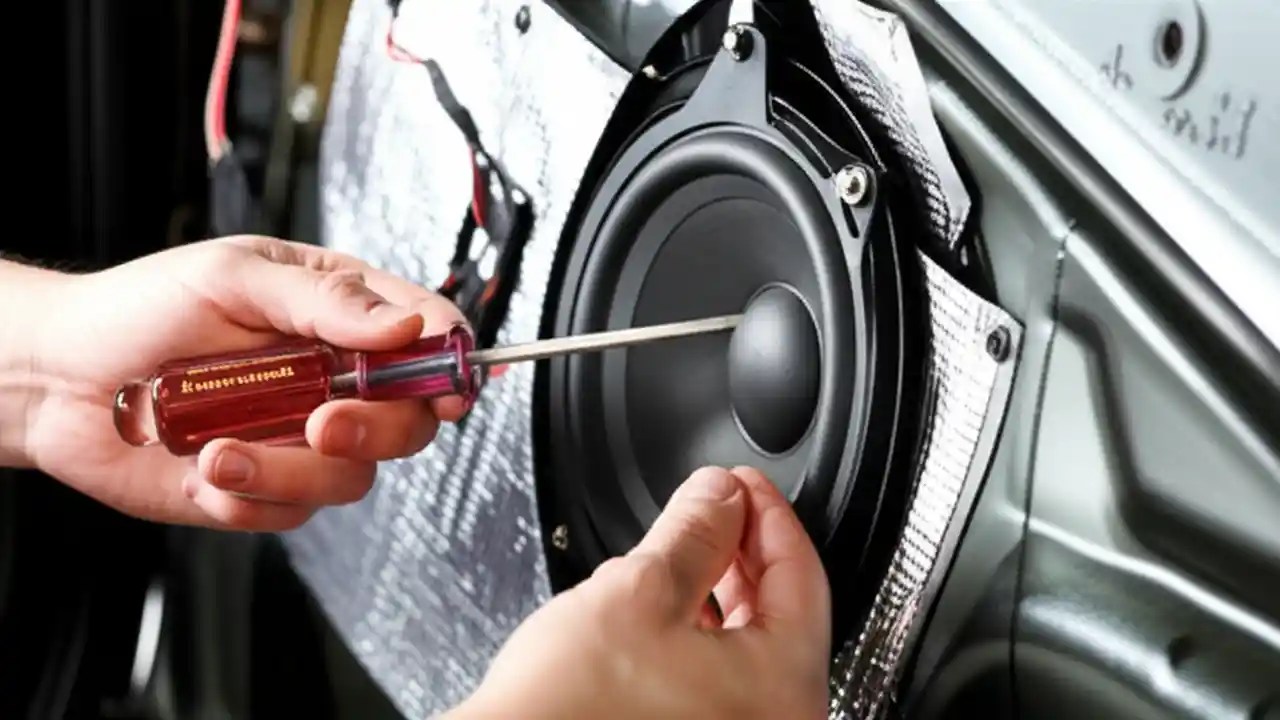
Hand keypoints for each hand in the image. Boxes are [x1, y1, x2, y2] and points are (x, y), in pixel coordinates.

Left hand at [13, 236, 466, 529]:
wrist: (61, 381)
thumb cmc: (142, 310)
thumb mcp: (235, 277)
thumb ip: (326, 301)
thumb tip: (406, 326)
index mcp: (340, 314)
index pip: (428, 336)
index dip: (449, 363)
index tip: (448, 387)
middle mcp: (333, 379)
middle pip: (410, 420)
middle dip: (375, 429)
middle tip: (324, 423)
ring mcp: (303, 438)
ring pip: (351, 476)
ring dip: (289, 472)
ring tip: (221, 450)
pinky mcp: (267, 486)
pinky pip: (292, 512)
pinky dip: (248, 498)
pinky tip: (203, 470)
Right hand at [452, 466, 831, 718]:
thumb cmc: (572, 712)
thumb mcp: (640, 592)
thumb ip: (694, 530)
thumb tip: (720, 494)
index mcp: (784, 688)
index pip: (801, 574)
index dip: (768, 513)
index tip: (741, 482)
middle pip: (780, 610)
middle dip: (742, 548)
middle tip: (714, 503)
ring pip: (748, 644)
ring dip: (720, 587)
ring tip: (684, 546)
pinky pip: (721, 677)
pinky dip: (701, 633)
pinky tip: (667, 607)